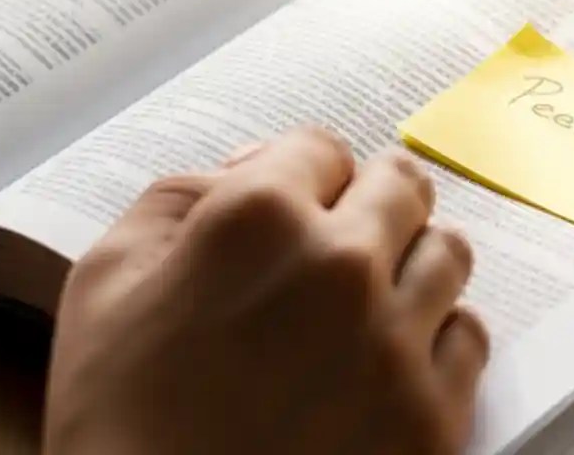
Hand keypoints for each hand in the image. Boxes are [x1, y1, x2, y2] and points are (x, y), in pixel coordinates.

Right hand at [44, 127, 489, 454]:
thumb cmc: (119, 423)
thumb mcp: (104, 285)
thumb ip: (175, 200)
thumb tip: (249, 167)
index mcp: (257, 220)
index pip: (319, 149)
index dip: (299, 173)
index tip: (292, 202)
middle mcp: (341, 265)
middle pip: (402, 185)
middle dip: (372, 199)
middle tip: (347, 233)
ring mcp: (396, 342)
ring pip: (448, 253)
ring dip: (412, 261)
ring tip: (375, 295)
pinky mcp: (433, 414)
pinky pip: (469, 335)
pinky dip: (436, 336)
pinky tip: (394, 357)